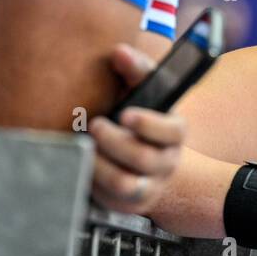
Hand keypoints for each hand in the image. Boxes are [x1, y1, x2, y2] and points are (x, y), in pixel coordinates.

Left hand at [86, 43, 186, 215]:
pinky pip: (108, 200)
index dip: (149, 124)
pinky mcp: (130, 203)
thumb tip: (119, 52)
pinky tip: (81, 164)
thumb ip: (135, 70)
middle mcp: (166, 161)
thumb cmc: (143, 115)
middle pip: (143, 158)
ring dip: (100, 165)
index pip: (172, 131)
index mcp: (174, 131)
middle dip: (114, 142)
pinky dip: (92, 183)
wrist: (151, 160)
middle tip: (94, 126)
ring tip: (84, 147)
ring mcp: (150, 185)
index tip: (126, 114)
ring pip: (125, 184)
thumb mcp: (146, 91)